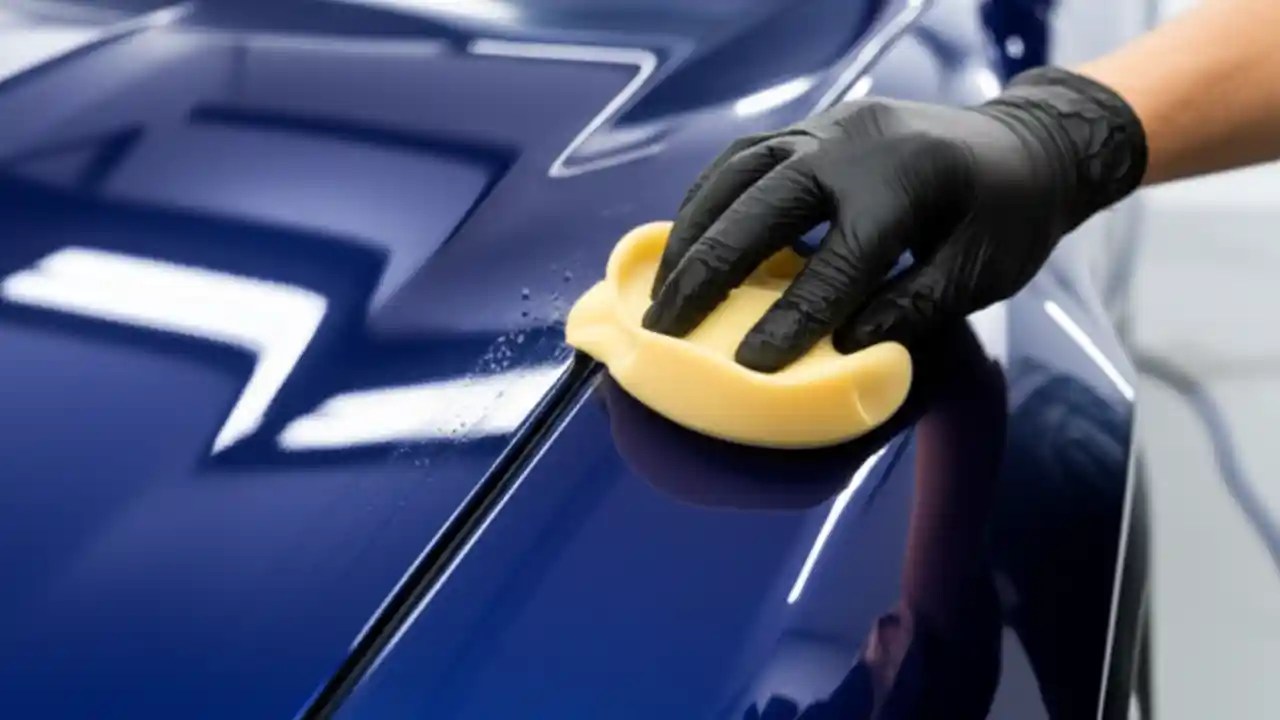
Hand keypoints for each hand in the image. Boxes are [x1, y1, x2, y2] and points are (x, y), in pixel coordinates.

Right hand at [643, 67, 1145, 371]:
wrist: (1025, 143)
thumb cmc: (1010, 217)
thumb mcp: (982, 272)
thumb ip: (914, 307)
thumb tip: (843, 348)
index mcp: (907, 182)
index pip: (838, 262)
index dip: (793, 319)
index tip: (750, 366)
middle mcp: (854, 144)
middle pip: (762, 208)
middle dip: (709, 271)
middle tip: (667, 327)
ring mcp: (826, 127)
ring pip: (738, 175)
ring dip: (692, 233)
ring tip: (660, 289)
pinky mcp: (811, 127)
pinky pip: (742, 159)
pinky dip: (705, 201)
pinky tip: (685, 241)